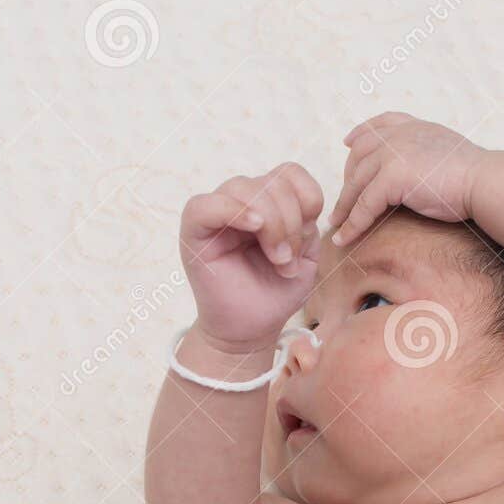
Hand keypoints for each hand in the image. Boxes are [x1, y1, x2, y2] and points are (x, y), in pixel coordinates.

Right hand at [179, 163, 322, 347]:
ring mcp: (216, 213)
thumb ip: (307, 224)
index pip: (289, 174)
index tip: (309, 236)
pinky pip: (205, 204)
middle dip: (290, 222)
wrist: (250, 329)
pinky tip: (254, 227)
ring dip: (273, 224)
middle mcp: (242, 202)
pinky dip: (234, 210)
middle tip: (289, 261)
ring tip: (278, 260)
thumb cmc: (274, 294)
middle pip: (272, 181)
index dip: (307, 198)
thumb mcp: (306, 257)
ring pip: (246, 187)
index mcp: (268, 203)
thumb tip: (300, 207)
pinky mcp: (194, 230)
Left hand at [328, 113, 487, 245]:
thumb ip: (426, 152)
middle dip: (348, 178)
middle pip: (360, 155)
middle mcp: (400, 135)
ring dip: (344, 207)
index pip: (379, 124)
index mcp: (415, 127)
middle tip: (343, 203)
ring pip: (357, 183)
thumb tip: (419, 168)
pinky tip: (344, 238)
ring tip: (336, 225)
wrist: (486, 182)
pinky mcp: (392, 176)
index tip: (348, 143)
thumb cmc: (476, 177)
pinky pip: (363, 205)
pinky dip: (351, 224)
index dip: (360, 133)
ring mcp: (393, 153)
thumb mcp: (447, 151)